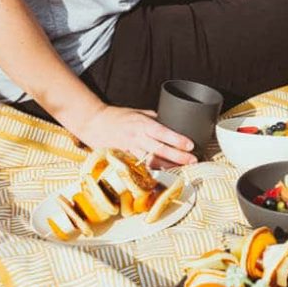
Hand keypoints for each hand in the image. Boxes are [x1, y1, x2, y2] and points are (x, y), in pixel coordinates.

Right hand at [74, 104, 196, 167]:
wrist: (94, 123)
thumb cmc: (118, 116)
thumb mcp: (138, 112)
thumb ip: (155, 118)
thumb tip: (172, 122)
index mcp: (142, 123)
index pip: (163, 132)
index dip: (177, 139)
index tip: (190, 145)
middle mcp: (137, 136)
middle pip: (160, 149)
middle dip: (178, 156)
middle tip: (193, 160)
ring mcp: (131, 148)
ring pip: (152, 160)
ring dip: (169, 165)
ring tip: (183, 168)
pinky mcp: (125, 157)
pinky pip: (142, 166)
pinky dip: (154, 170)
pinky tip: (166, 173)